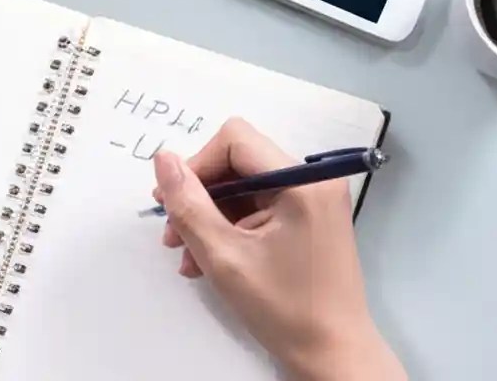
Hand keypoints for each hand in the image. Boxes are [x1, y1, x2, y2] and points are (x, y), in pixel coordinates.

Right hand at [152, 119, 404, 380]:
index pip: (236, 140)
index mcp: (302, 182)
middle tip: (171, 234)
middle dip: (200, 196)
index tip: (174, 202)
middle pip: (238, 163)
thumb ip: (189, 205)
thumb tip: (162, 159)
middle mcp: (313, 182)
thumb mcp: (224, 257)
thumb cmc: (283, 308)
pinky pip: (259, 209)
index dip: (197, 164)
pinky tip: (208, 261)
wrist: (333, 355)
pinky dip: (230, 229)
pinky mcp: (308, 221)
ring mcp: (313, 202)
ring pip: (244, 189)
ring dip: (210, 217)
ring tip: (186, 256)